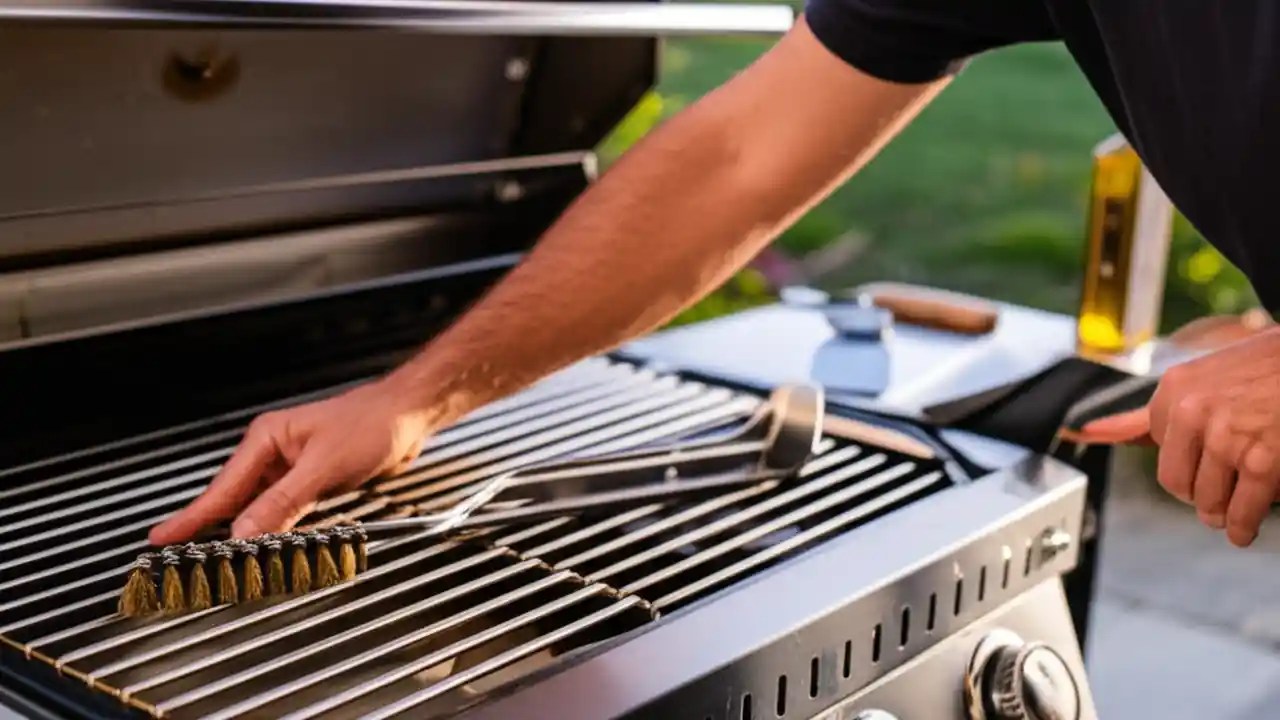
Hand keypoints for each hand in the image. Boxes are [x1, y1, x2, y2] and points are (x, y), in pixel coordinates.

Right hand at [149, 379, 431, 544]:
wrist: (407, 416)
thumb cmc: (371, 423)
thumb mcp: (324, 467)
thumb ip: (284, 502)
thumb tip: (247, 531)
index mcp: (267, 439)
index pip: (222, 487)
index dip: (191, 517)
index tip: (161, 538)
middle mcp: (274, 453)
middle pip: (234, 501)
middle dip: (213, 531)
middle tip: (184, 560)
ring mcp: (291, 469)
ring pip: (257, 509)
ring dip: (245, 534)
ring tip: (222, 561)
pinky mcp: (310, 482)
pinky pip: (281, 512)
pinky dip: (272, 531)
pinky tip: (266, 546)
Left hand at [1079, 327, 1279, 546]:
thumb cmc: (1266, 367)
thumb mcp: (1202, 378)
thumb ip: (1146, 412)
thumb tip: (1091, 431)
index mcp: (1173, 390)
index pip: (1159, 447)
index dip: (1186, 458)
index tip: (1203, 459)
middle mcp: (1192, 412)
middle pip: (1174, 482)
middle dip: (1195, 495)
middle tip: (1213, 497)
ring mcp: (1226, 438)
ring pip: (1208, 502)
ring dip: (1222, 513)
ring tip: (1231, 511)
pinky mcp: (1261, 462)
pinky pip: (1242, 512)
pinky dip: (1243, 528)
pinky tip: (1244, 530)